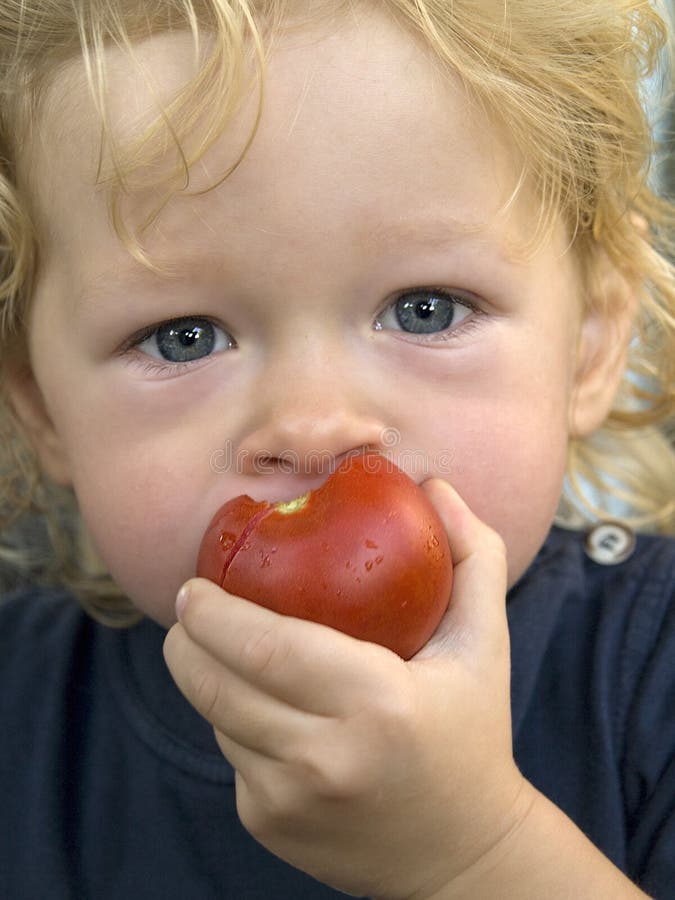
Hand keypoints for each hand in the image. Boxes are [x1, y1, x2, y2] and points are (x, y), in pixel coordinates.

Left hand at [163, 480, 529, 898]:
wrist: (464, 855)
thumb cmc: (473, 731)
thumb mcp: (487, 642)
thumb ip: (474, 554)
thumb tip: (435, 486)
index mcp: (378, 704)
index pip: (266, 648)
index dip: (213, 614)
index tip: (192, 587)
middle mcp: (325, 759)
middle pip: (218, 686)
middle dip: (185, 642)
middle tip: (187, 610)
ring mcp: (290, 801)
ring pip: (217, 721)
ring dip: (208, 679)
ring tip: (223, 651)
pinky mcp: (270, 826)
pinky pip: (231, 757)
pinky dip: (234, 724)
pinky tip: (266, 712)